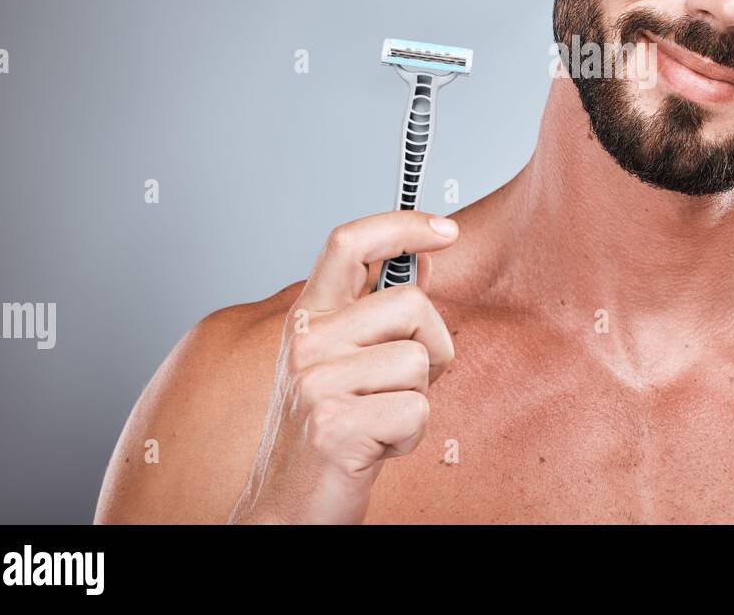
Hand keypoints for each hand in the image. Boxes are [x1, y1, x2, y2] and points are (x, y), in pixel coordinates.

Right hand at [228, 211, 457, 523]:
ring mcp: (316, 383)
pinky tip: (375, 449)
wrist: (287, 509)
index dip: (401, 224)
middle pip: (412, 303)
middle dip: (432, 348)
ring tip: (379, 420)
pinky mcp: (334, 426)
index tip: (445, 230)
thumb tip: (425, 256)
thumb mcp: (345, 360)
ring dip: (418, 399)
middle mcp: (306, 342)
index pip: (349, 243)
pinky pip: (417, 410)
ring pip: (420, 361)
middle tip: (400, 387)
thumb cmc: (329, 431)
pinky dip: (410, 436)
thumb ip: (377, 311)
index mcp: (309, 318)